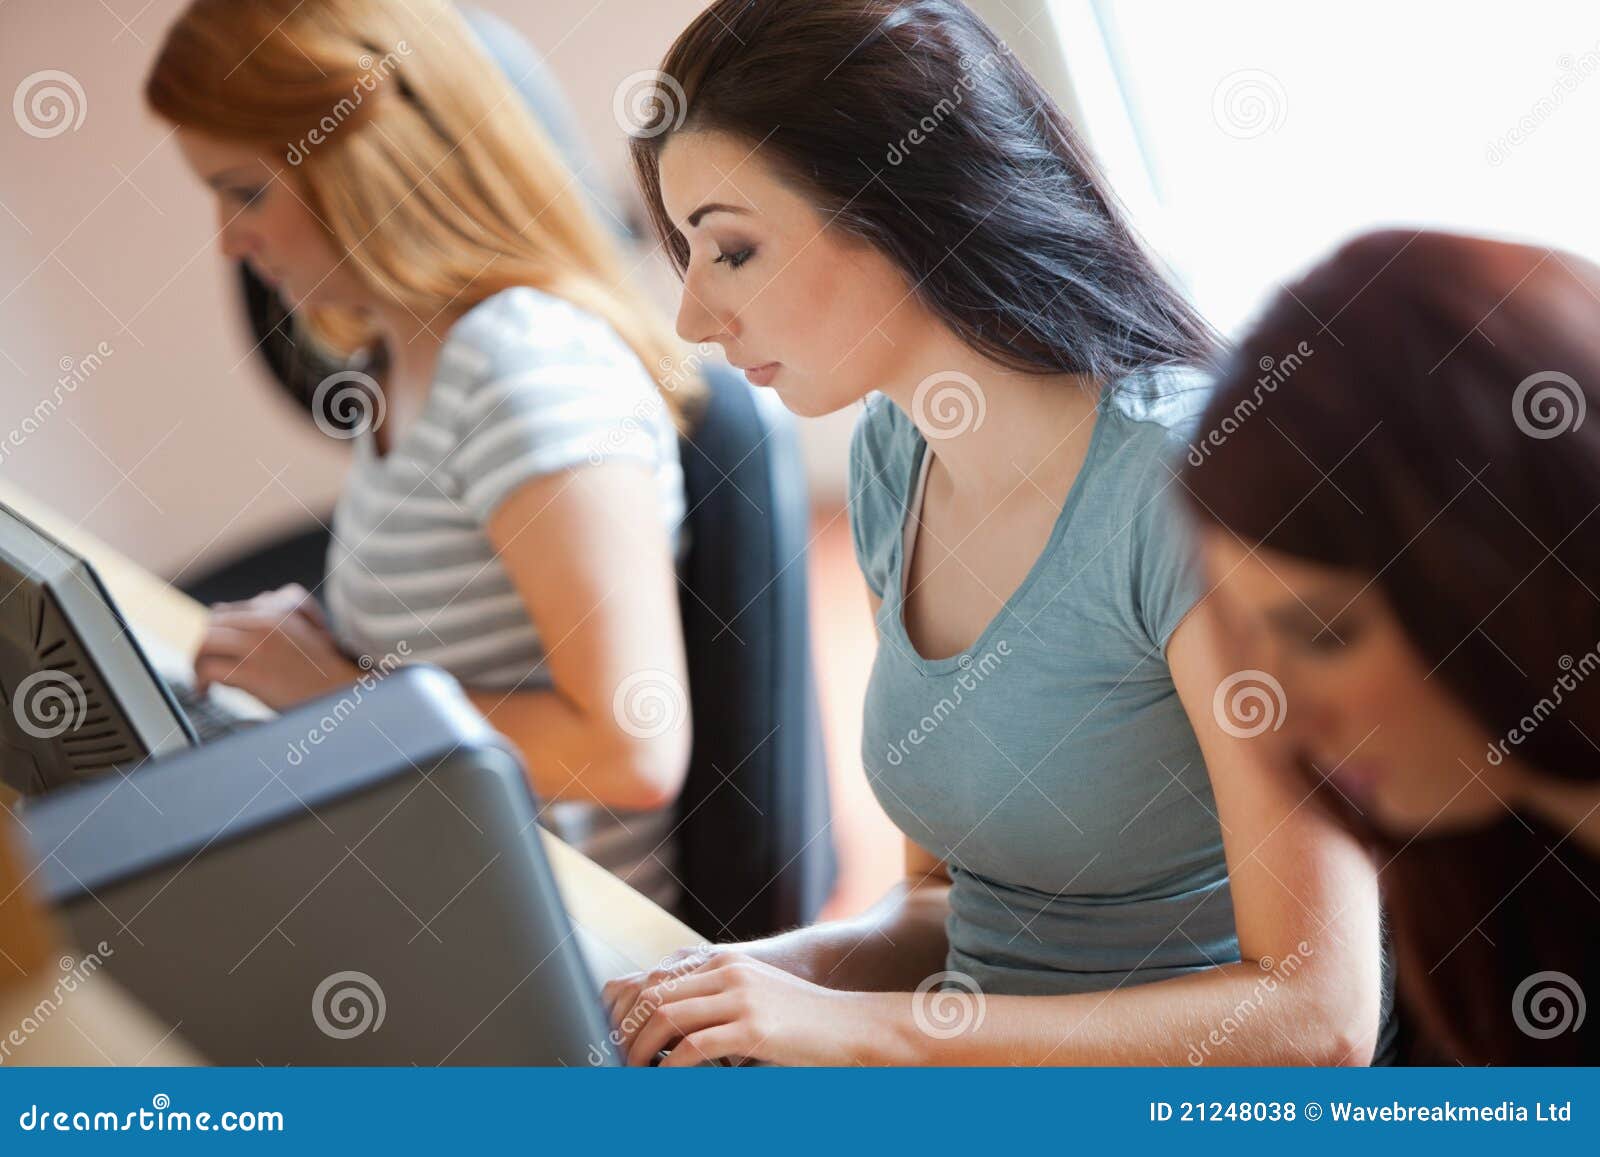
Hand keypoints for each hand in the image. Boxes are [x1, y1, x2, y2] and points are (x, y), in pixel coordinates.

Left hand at [195, 584, 359, 709]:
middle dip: (202, 646)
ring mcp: (258, 646)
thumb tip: (234, 608)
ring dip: (196, 661)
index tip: (214, 650)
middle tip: (202, 665)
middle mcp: (266, 622)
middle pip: (211, 624)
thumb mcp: (306, 628)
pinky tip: (206, 693)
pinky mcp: (252, 673)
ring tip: (200, 679)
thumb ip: (276, 616)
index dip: (217, 633)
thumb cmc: (326, 668)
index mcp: (279, 610)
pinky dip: (200, 682)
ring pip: (204, 642)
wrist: (344, 691)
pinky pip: (209, 670)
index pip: (228, 610)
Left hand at [602, 951, 892, 1066]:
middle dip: (626, 1030)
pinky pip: (694, 1046)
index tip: (614, 1038)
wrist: (852, 1026)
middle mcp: (727, 973)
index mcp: (722, 964)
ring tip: (634, 1073)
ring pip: (667, 1017)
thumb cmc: (802, 1022)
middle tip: (616, 1060)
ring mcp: (740, 997)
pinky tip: (666, 1081)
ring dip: (641, 1050)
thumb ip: (714, 1007)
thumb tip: (670, 1036)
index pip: (655, 979)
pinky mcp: (752, 1027)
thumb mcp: (752, 1001)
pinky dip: (671, 1067)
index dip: (626, 1010)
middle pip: (654, 995)